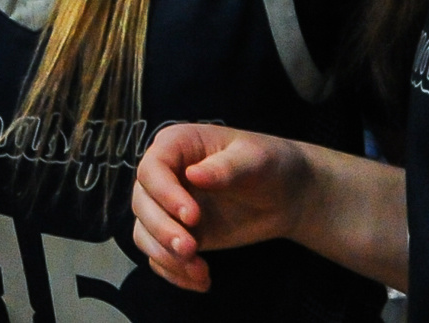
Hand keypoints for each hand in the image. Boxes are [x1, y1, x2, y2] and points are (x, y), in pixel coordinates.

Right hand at [131, 124, 309, 291]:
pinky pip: (159, 255)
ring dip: (165, 255)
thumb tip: (193, 175)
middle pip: (142, 203)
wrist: (286, 195)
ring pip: (144, 232)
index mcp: (175, 146)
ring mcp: (167, 206)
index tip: (192, 217)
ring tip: (200, 271)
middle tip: (191, 249)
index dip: (165, 194)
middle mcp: (164, 175)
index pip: (152, 169)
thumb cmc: (269, 165)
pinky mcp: (176, 233)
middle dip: (162, 230)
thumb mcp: (254, 160)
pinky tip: (201, 281)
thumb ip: (225, 168)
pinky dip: (174, 272)